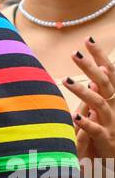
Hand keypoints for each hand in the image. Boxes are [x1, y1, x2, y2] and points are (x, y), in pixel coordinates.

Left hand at [67, 37, 114, 160]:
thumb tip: (96, 71)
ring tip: (67, 80)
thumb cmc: (109, 129)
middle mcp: (114, 105)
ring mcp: (111, 121)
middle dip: (89, 67)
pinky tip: (75, 117)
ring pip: (98, 103)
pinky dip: (86, 123)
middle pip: (103, 82)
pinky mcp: (106, 138)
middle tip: (74, 53)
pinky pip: (96, 129)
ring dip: (83, 92)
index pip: (107, 71)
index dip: (99, 55)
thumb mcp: (106, 108)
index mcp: (114, 96)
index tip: (87, 39)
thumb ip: (101, 91)